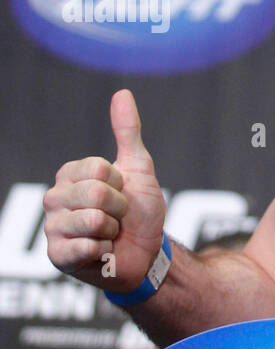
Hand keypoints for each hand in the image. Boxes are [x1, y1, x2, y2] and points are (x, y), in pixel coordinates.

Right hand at [44, 90, 166, 292]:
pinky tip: (102, 252)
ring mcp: (53, 227)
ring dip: (113, 230)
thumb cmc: (140, 212)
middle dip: (119, 208)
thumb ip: (128, 132)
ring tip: (110, 234)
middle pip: (96, 194)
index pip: (98, 168)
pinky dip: (105, 251)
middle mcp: (54, 198)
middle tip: (118, 217)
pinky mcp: (58, 256)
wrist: (147, 253)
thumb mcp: (138, 168)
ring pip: (92, 220)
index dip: (120, 184)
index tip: (122, 193)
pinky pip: (85, 247)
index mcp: (70, 175)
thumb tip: (122, 93)